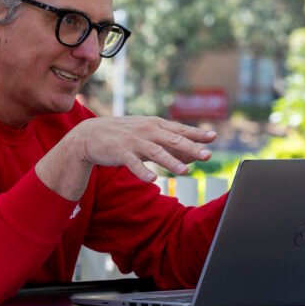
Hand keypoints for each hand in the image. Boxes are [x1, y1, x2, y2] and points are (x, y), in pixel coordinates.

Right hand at [37, 117, 216, 199]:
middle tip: (207, 155)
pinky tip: (153, 180)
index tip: (213, 137)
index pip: (180, 129)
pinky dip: (143, 172)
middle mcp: (147, 130)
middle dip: (191, 147)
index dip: (197, 134)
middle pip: (172, 139)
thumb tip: (194, 155)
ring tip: (186, 172)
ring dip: (171, 162)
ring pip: (156, 152)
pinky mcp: (120, 152)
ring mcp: (133, 141)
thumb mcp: (148, 135)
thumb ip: (170, 144)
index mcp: (155, 124)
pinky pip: (133, 164)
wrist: (90, 135)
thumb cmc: (124, 136)